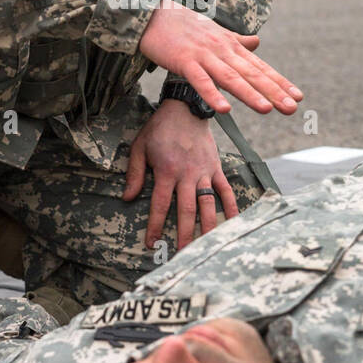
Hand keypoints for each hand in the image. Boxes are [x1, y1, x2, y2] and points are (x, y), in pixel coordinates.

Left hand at [122, 100, 239, 249]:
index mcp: (166, 170)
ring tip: (206, 246)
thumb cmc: (159, 128)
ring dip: (208, 227)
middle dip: (184, 234)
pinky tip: (234, 223)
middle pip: (187, 210)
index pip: (160, 205)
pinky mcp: (216, 167)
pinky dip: (232, 207)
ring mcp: (204, 172)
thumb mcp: (139, 147)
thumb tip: (128, 198)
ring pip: (208, 204)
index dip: (156, 225)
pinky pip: (226, 190)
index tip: (152, 243)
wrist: (185, 108)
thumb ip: (134, 173)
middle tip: (182, 254)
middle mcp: (186, 174)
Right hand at [138, 0, 302, 115]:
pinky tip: (224, 109)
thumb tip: (257, 42)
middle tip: (292, 107)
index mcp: (231, 46)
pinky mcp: (184, 61)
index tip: (297, 96)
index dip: (279, 81)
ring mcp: (204, 55)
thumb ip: (237, 40)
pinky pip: (200, 80)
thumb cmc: (184, 25)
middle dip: (273, 91)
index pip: (260, 67)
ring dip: (249, 93)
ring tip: (266, 109)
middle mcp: (222, 50)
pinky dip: (212, 94)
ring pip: (230, 78)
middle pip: (251, 74)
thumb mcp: (215, 32)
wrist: (154, 13)